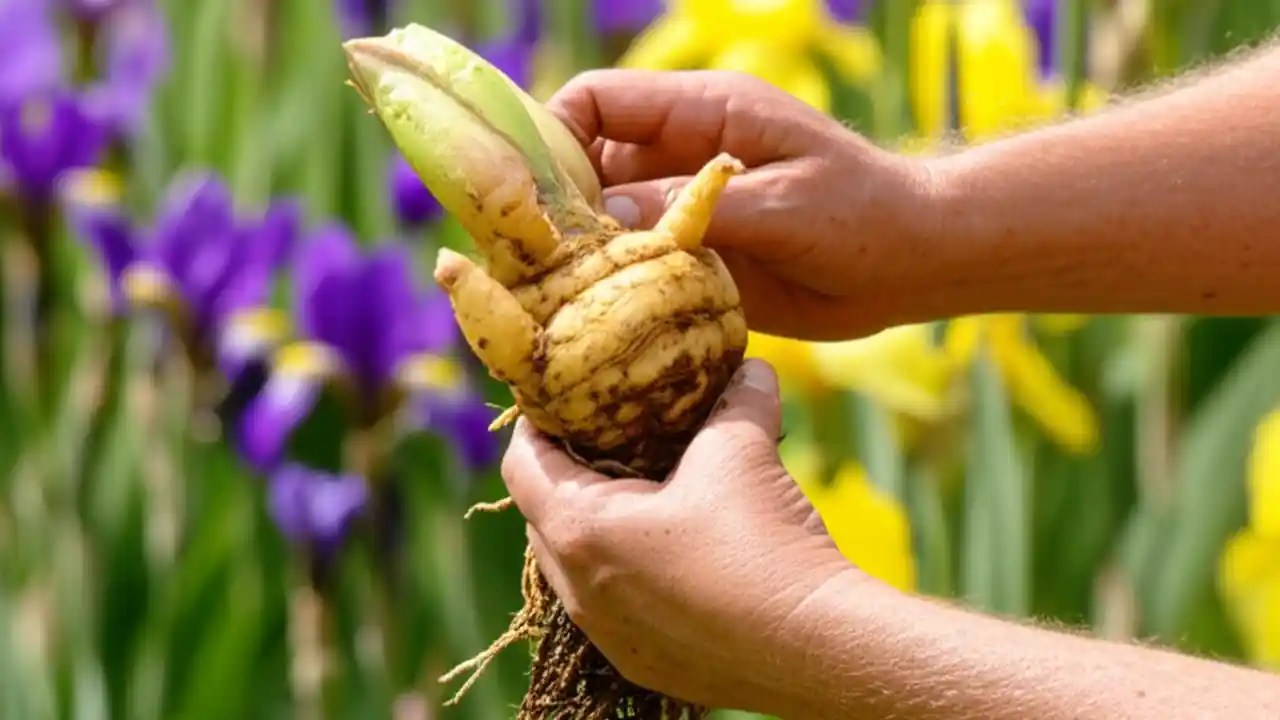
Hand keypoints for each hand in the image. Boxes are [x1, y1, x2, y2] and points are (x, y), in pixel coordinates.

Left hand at [500, 359, 861, 713]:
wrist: (816, 649)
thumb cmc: (760, 545)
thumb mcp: (743, 449)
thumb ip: (737, 398)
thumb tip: (751, 367)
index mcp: (580, 530)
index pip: (523, 463)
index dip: (538, 421)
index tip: (566, 397)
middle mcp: (578, 590)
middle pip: (545, 516)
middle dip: (571, 472)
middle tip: (613, 438)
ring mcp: (609, 635)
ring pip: (579, 566)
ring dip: (602, 526)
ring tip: (651, 493)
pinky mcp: (646, 662)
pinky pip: (615, 606)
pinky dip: (631, 571)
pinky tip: (681, 552)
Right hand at [548, 69, 941, 340]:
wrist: (914, 263)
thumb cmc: (864, 216)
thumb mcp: (785, 204)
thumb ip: (697, 206)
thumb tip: (608, 213)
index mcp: (703, 114)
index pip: (598, 101)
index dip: (551, 134)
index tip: (526, 192)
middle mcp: (681, 157)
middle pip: (586, 163)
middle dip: (551, 203)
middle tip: (523, 258)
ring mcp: (684, 208)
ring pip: (602, 219)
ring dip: (576, 254)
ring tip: (546, 296)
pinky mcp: (694, 256)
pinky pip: (633, 265)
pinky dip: (609, 288)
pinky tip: (589, 320)